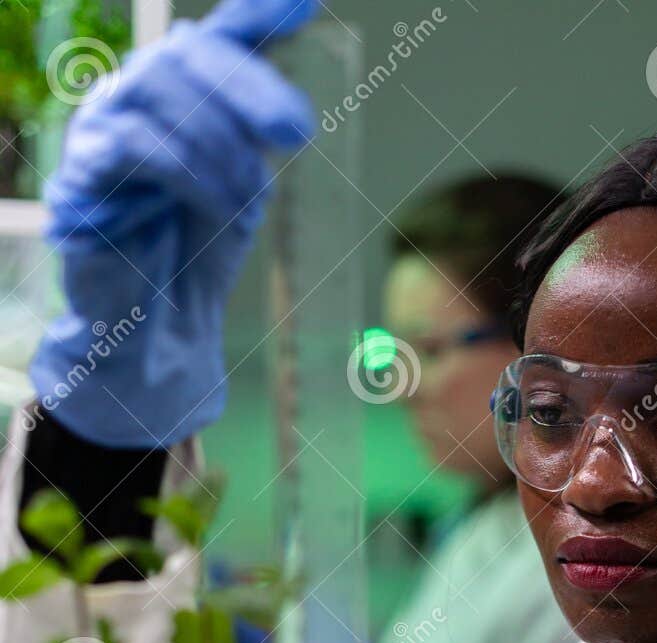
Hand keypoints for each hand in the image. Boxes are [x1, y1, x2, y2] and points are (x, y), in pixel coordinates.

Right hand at [30, 0, 318, 449]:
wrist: (162, 328)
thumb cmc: (198, 253)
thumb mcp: (242, 184)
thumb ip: (251, 135)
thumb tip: (290, 105)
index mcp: (179, 95)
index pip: (218, 38)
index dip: (258, 15)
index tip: (307, 1)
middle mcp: (135, 97)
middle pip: (188, 52)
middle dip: (249, 87)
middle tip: (297, 132)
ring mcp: (101, 129)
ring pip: (156, 88)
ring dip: (218, 142)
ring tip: (249, 200)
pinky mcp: (81, 173)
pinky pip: (129, 142)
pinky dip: (182, 170)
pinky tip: (213, 207)